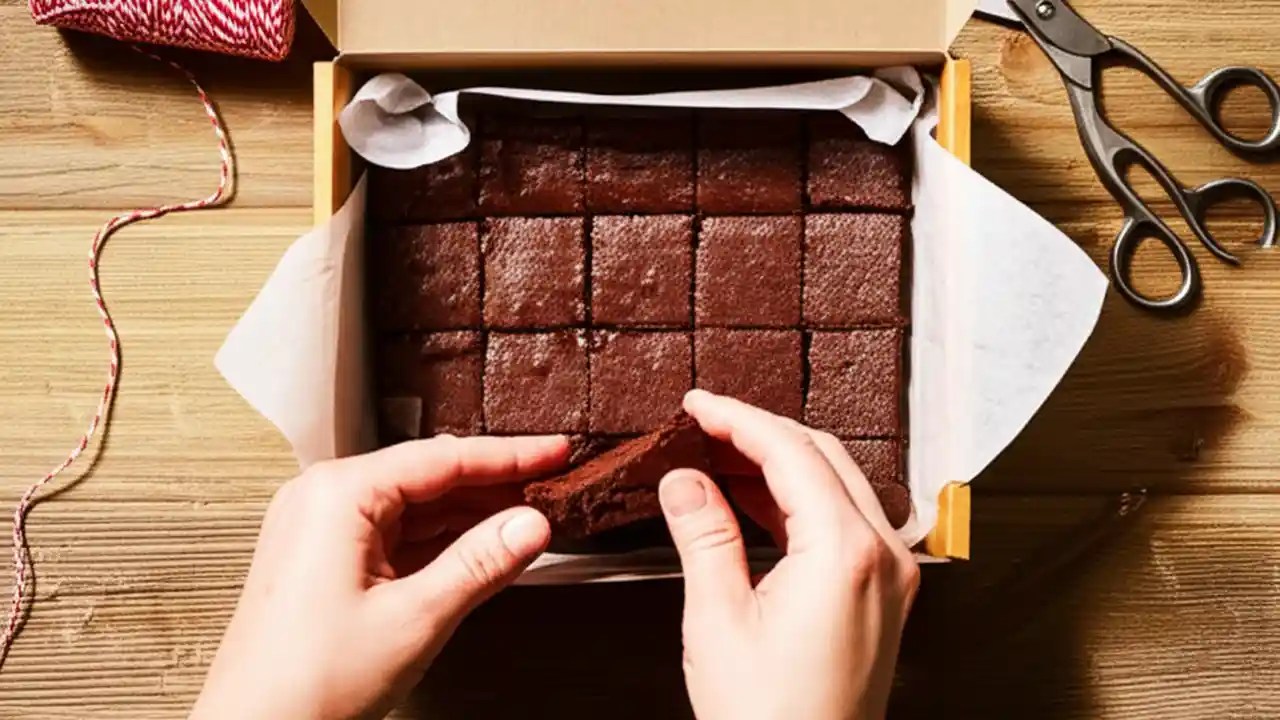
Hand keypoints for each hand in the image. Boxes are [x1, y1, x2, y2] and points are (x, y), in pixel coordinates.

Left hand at [191, 435, 567, 719]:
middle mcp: (323, 500)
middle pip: (428, 476)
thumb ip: (480, 564)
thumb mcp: (415, 618)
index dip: (508, 455)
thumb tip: (529, 524)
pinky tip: (480, 549)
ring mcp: (321, 530)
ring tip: (526, 518)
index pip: (442, 458)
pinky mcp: (324, 560)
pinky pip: (395, 534)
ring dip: (470, 514)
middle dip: (492, 483)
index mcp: (338, 495)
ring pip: (415, 506)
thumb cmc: (306, 684)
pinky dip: (441, 541)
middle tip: (550, 483)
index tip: (555, 450)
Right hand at [659, 390, 919, 719]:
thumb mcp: (718, 620)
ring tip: (719, 457)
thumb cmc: (770, 719)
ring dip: (780, 463)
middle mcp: (882, 555)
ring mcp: (891, 576)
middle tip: (705, 424)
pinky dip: (799, 501)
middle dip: (760, 432)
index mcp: (845, 553)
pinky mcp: (883, 597)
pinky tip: (755, 501)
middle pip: (822, 456)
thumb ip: (704, 536)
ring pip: (837, 484)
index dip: (738, 419)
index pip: (791, 452)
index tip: (698, 405)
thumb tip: (684, 481)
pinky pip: (844, 522)